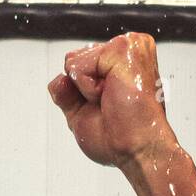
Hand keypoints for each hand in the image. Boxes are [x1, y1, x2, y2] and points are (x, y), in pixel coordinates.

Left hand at [47, 32, 176, 170]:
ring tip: (113, 101)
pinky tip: (111, 95)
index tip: (107, 106)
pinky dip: (87, 88)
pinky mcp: (123, 49)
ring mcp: (128, 46)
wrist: (136, 149)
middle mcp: (128, 50)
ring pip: (74, 62)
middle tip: (110, 105)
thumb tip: (59, 79)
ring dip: (86, 90)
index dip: (80, 92)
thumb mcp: (81, 114)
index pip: (77, 63)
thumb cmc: (119, 138)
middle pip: (72, 60)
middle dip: (81, 90)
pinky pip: (79, 65)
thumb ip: (65, 95)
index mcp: (121, 62)